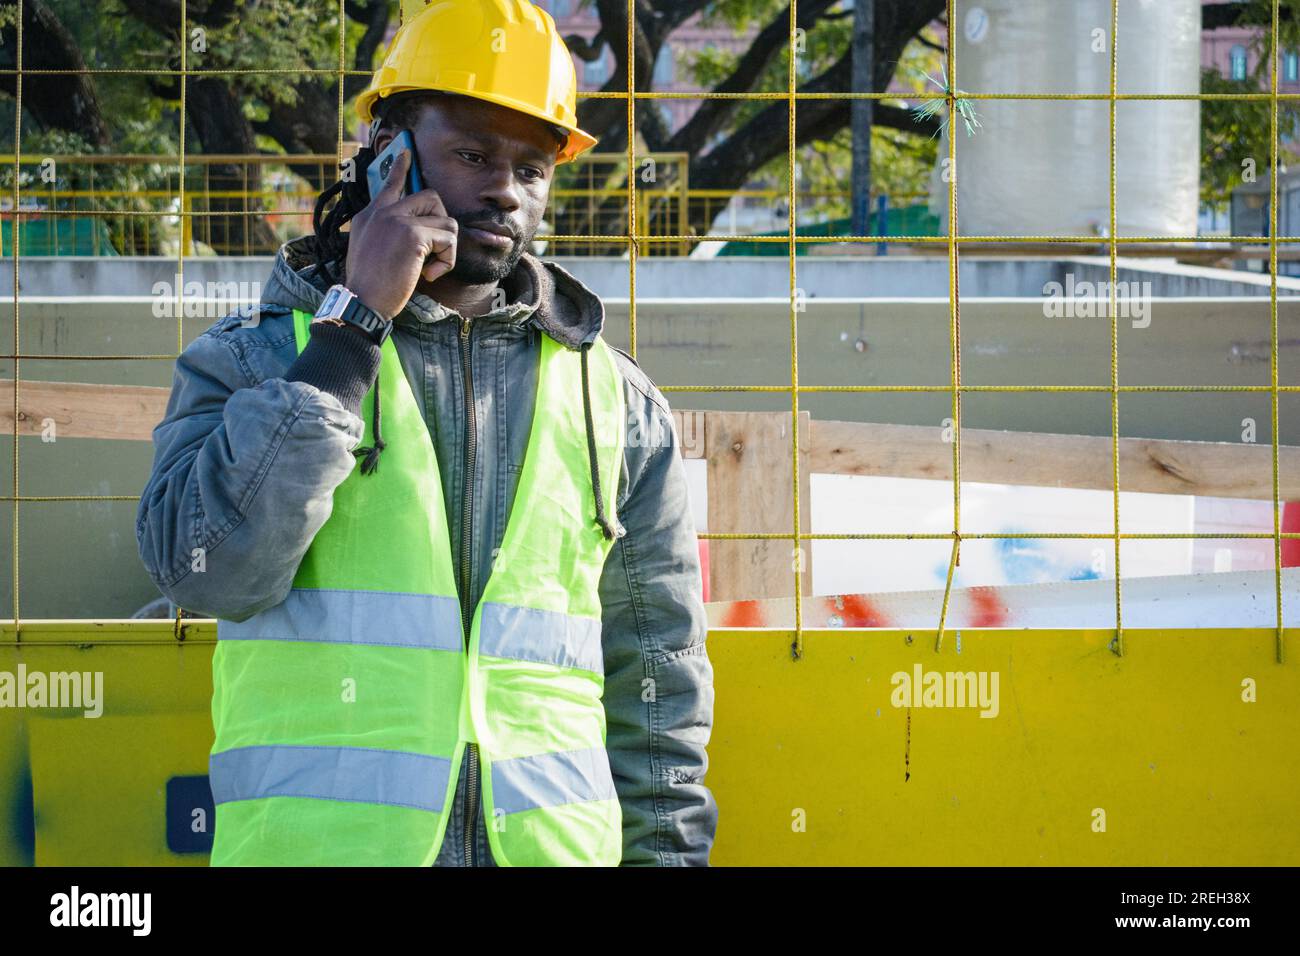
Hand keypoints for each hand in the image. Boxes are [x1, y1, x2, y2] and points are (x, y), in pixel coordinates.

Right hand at [344, 148, 456, 319]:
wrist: (362, 301)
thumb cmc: (368, 285)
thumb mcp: (368, 251)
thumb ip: (384, 234)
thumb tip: (414, 233)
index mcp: (370, 215)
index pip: (389, 184)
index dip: (400, 168)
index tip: (406, 151)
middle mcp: (383, 211)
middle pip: (430, 197)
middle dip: (441, 222)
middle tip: (433, 248)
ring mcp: (398, 219)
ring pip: (445, 220)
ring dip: (446, 248)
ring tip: (430, 267)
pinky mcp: (413, 234)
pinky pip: (448, 239)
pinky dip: (446, 260)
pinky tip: (430, 274)